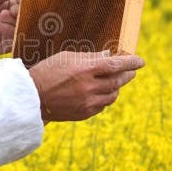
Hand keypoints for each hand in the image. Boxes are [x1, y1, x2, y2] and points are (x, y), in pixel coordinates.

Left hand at [0, 0, 22, 57]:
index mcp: (13, 7)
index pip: (26, 2)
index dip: (25, 0)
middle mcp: (15, 20)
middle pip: (28, 15)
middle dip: (20, 11)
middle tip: (9, 9)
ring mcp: (12, 33)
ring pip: (23, 27)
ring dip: (13, 20)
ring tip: (1, 15)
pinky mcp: (7, 45)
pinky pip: (14, 38)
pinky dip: (6, 29)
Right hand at [28, 51, 143, 121]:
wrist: (31, 98)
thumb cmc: (46, 72)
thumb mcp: (66, 57)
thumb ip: (89, 57)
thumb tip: (108, 56)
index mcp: (84, 69)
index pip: (115, 65)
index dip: (130, 63)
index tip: (140, 61)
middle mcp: (88, 87)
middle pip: (117, 81)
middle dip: (126, 75)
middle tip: (131, 71)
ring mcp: (87, 102)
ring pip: (112, 95)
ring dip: (117, 87)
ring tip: (116, 82)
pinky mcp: (84, 114)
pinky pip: (102, 106)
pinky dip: (106, 98)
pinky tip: (102, 93)